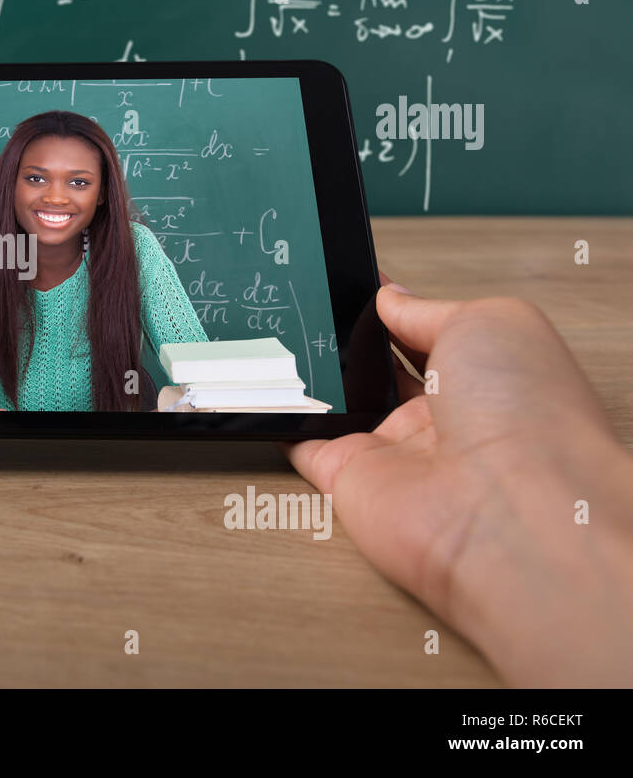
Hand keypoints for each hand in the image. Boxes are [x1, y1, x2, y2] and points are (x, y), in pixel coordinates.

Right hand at [281, 271, 632, 684]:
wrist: (508, 510)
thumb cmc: (526, 414)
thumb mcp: (489, 322)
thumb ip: (428, 309)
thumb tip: (390, 297)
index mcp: (482, 377)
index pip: (426, 336)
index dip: (393, 309)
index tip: (358, 284)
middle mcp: (439, 419)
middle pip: (379, 372)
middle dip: (349, 342)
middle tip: (318, 309)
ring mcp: (393, 452)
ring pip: (340, 407)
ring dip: (316, 379)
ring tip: (287, 336)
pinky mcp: (349, 482)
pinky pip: (304, 450)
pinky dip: (282, 427)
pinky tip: (270, 397)